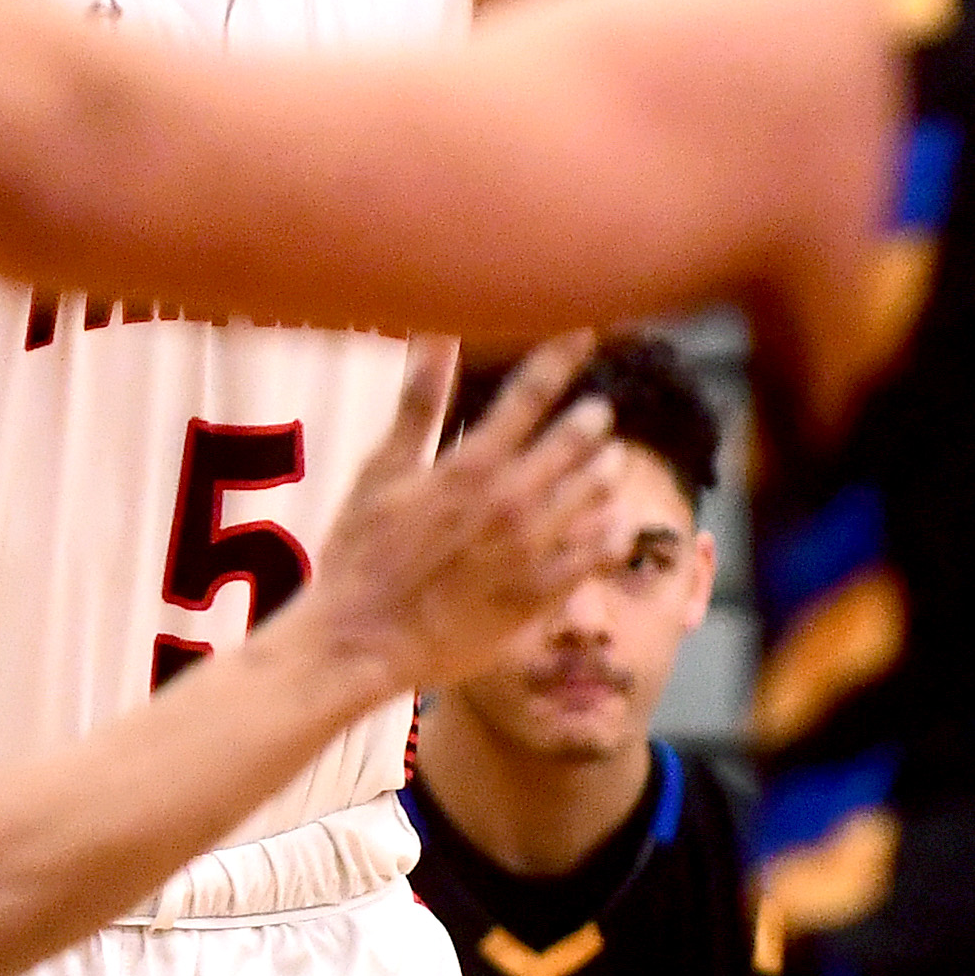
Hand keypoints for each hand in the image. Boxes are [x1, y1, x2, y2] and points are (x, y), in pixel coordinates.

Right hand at [292, 332, 621, 697]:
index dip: (562, 357)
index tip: (585, 331)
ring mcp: (530, 551)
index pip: (530, 394)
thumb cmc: (361, 555)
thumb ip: (417, 405)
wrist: (359, 644)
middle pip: (577, 441)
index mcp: (472, 466)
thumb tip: (434, 336)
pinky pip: (597, 554)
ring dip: (607, 470)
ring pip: (596, 494)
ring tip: (610, 462)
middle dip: (593, 419)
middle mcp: (510, 502)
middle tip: (598, 412)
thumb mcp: (381, 472)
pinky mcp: (539, 595)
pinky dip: (612, 530)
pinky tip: (615, 521)